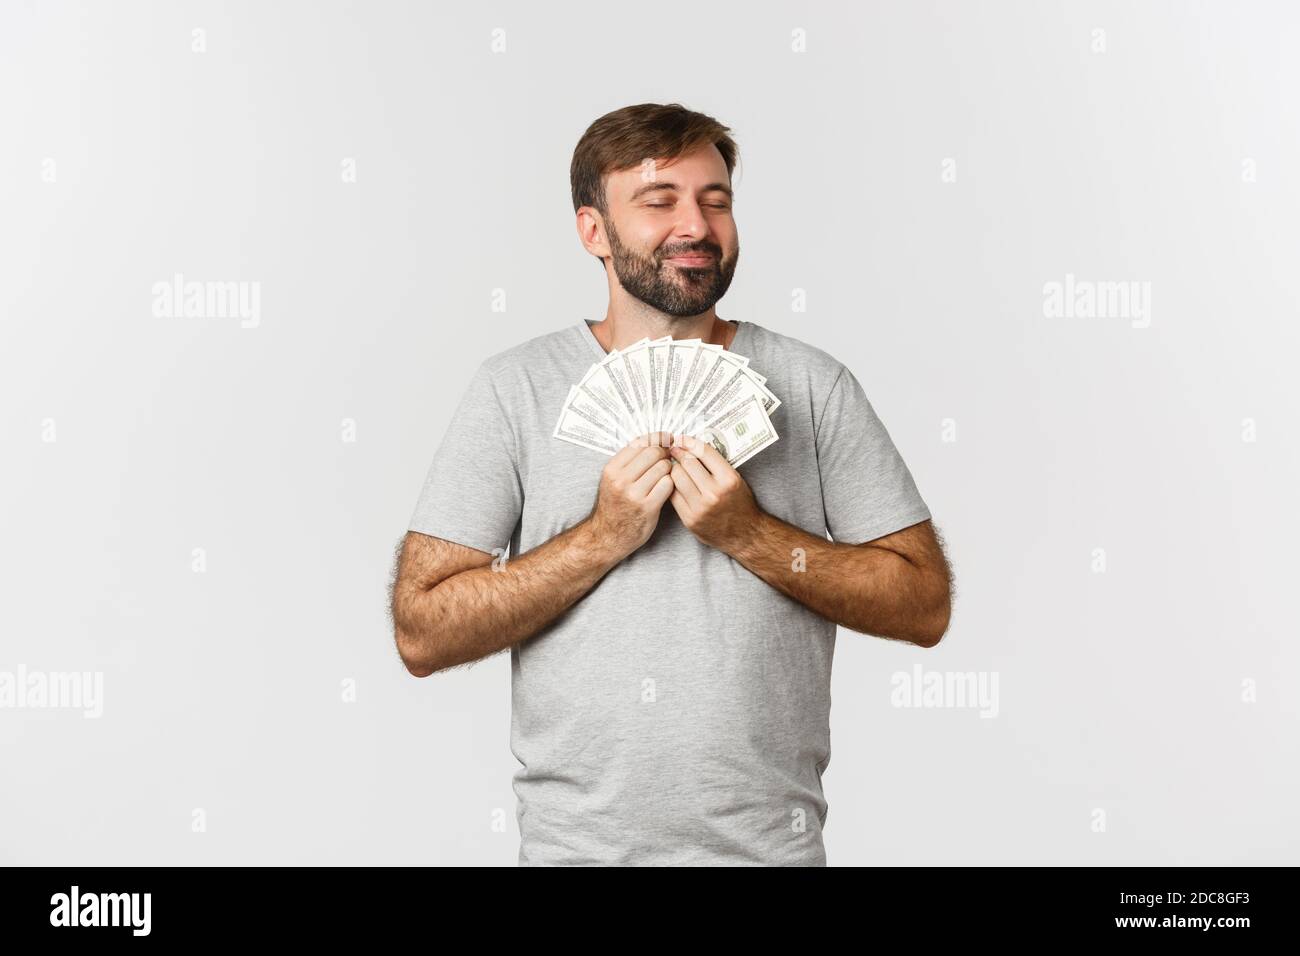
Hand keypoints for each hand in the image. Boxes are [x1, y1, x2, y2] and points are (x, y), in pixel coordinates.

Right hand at [586, 432, 675, 559]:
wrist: (608, 535)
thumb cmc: (615, 505)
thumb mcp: (613, 479)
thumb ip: (630, 460)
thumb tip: (655, 440)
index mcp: (612, 469)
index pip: (639, 442)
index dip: (657, 437)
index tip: (666, 437)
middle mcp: (620, 480)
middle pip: (653, 452)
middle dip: (665, 452)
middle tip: (669, 456)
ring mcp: (634, 494)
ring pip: (663, 467)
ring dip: (669, 469)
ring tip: (665, 475)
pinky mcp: (648, 507)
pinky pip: (668, 485)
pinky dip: (670, 484)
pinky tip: (666, 489)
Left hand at [667, 432, 761, 552]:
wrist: (745, 534)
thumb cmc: (741, 504)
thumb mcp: (736, 480)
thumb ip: (717, 464)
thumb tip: (693, 446)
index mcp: (729, 479)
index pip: (704, 452)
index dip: (689, 442)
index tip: (682, 438)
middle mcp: (714, 493)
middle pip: (687, 463)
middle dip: (679, 453)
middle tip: (674, 449)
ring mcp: (700, 507)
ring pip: (676, 477)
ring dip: (674, 469)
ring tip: (675, 466)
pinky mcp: (689, 519)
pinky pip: (673, 495)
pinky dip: (671, 485)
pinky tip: (674, 482)